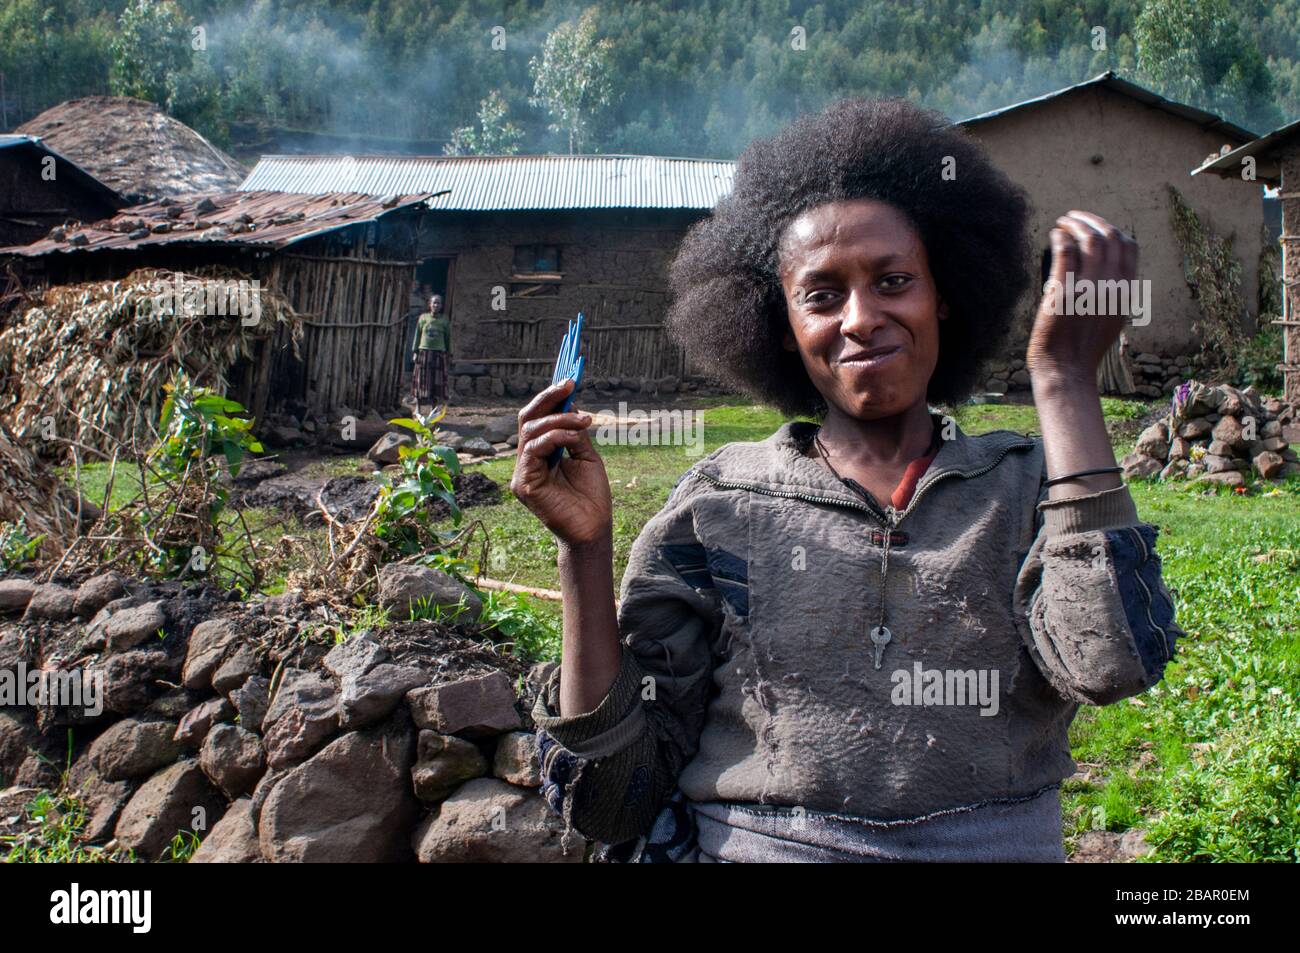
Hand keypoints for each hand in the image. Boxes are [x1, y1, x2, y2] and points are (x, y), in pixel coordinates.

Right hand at [509, 378, 612, 547]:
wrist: (594, 529)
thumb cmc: (591, 497)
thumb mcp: (587, 457)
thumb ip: (575, 434)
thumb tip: (571, 407)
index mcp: (541, 453)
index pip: (537, 419)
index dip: (550, 398)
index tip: (569, 380)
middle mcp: (527, 461)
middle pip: (527, 420)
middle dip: (548, 399)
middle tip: (569, 385)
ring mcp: (522, 473)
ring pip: (530, 432)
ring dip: (558, 420)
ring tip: (584, 420)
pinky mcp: (523, 485)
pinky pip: (533, 450)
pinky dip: (555, 438)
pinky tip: (573, 437)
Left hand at [1027, 210, 1136, 388]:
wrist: (1067, 369)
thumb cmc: (1083, 348)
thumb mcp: (1110, 318)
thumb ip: (1112, 293)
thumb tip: (1105, 271)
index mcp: (1126, 291)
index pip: (1129, 247)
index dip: (1113, 230)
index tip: (1096, 227)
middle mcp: (1112, 286)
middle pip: (1110, 237)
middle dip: (1093, 220)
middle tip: (1075, 217)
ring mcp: (1089, 287)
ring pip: (1090, 239)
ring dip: (1076, 224)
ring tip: (1063, 222)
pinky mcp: (1064, 291)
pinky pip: (1066, 251)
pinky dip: (1061, 236)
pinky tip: (1054, 235)